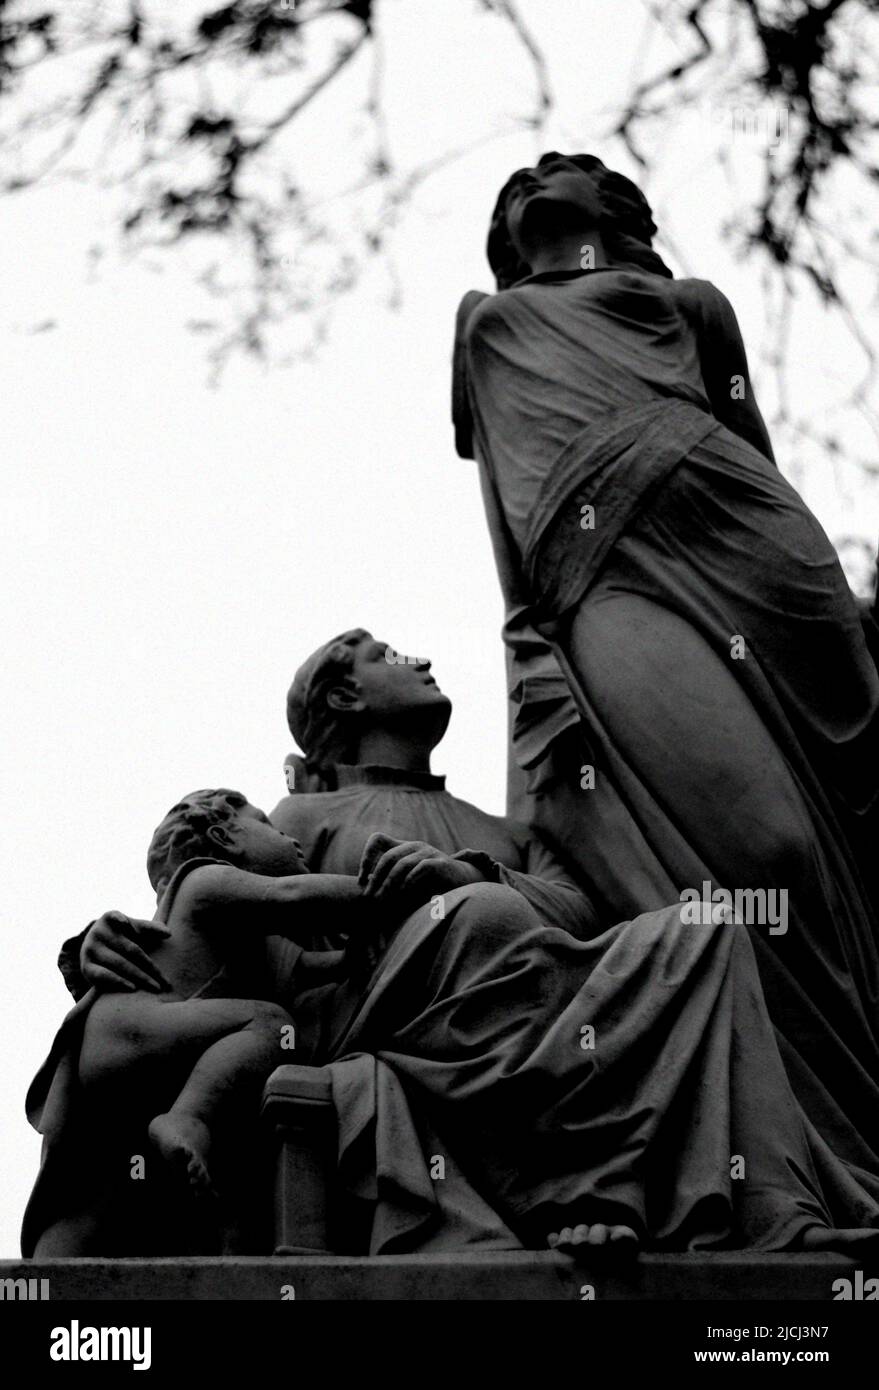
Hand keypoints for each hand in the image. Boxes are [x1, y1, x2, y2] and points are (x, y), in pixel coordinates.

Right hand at [81, 910, 171, 992]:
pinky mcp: (86, 967)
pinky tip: (133, 988)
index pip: (118, 918)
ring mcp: (89, 950)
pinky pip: (103, 975)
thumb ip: (151, 928)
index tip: (125, 922)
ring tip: (155, 986)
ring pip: (119, 964)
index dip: (121, 919)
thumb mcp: (135, 929)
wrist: (98, 952)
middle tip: (166, 981)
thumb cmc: (124, 937)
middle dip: (150, 966)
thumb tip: (168, 933)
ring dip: (139, 976)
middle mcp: (97, 932)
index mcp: (109, 917)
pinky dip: (118, 981)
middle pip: (129, 949)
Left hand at [357, 833, 482, 908]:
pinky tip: (403, 894)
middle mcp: (415, 846)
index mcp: (404, 846)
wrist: (463, 881)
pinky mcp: (440, 863)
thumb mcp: (408, 876)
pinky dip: (409, 881)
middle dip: (375, 879)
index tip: (361, 879)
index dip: (366, 856)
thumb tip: (367, 880)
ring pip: (401, 863)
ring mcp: (428, 852)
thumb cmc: (432, 881)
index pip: (378, 839)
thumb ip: (390, 875)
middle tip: (368, 897)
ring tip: (381, 901)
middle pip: (388, 856)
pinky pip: (421, 868)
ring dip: (388, 884)